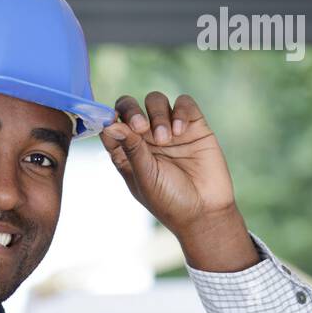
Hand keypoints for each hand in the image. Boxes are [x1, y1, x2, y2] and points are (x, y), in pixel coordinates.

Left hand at [100, 92, 258, 270]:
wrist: (205, 211)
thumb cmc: (170, 200)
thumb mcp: (146, 177)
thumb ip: (131, 149)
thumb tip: (110, 125)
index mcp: (127, 153)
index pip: (111, 126)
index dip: (107, 119)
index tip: (110, 122)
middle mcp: (146, 139)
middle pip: (130, 107)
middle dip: (132, 111)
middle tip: (141, 127)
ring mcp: (169, 130)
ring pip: (155, 101)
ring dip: (157, 114)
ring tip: (166, 139)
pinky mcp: (193, 125)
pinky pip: (183, 103)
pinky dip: (179, 111)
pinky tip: (180, 131)